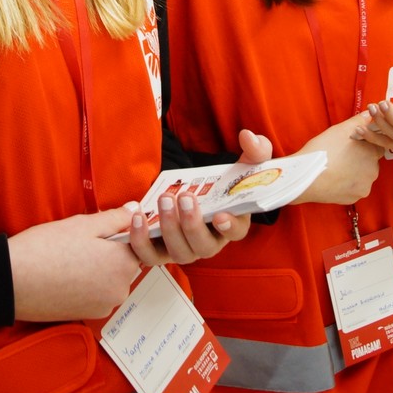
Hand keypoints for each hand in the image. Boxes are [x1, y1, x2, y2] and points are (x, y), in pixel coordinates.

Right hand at [8, 209, 143, 321]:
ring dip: (97, 270)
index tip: (101, 231)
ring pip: (109, 280)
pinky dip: (85, 285)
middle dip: (108, 253)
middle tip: (80, 243)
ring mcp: (103, 306)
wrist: (11, 282)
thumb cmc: (45, 250)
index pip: (136, 245)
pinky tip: (64, 275)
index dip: (118, 234)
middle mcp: (119, 290)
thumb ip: (116, 218)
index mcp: (123, 264)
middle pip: (123, 264)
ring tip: (69, 259)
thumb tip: (135, 210)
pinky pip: (95, 295)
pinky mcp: (87, 316)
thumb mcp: (83, 224)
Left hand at [126, 129, 272, 266]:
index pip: (236, 232)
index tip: (220, 216)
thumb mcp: (246, 162)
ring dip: (168, 229)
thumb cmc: (224, 181)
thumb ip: (255, 150)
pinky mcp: (160, 249)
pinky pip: (150, 255)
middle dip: (192, 224)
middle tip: (184, 197)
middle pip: (203, 246)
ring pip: (178, 252)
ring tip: (163, 200)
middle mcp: (209, 242)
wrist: (196, 187)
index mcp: (233, 224)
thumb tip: (248, 137)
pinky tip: (136, 216)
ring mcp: (185, 248)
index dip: (229, 227)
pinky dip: (140, 241)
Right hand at [294, 113, 383, 204]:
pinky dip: (347, 183)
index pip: (377, 146)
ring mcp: (364, 186)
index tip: (354, 143)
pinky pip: (354, 188)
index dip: (365, 144)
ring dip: (354, 171)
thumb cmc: (324, 152)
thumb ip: (358, 121)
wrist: (308, 177)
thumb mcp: (340, 130)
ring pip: (362, 176)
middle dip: (359, 158)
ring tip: (337, 165)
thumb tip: (369, 114)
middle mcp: (373, 171)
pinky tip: (335, 176)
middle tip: (342, 154)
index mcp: (372, 153)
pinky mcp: (353, 198)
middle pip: (370, 162)